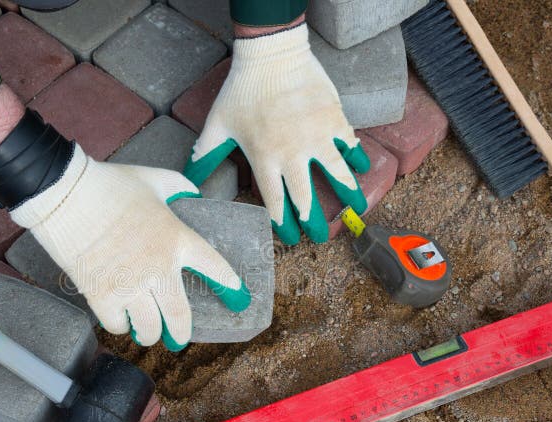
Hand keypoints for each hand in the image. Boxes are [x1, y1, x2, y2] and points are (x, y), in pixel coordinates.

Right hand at [9, 145, 250, 350]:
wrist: (66, 194)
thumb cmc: (110, 184)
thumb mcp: (155, 179)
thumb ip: (178, 188)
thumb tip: (191, 194)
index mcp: (177, 239)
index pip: (214, 267)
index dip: (229, 286)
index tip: (238, 298)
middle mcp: (159, 269)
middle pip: (180, 317)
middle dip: (182, 333)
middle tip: (180, 339)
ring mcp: (130, 285)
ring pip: (149, 328)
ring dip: (151, 334)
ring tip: (148, 334)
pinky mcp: (101, 295)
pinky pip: (118, 325)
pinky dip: (121, 326)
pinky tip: (121, 321)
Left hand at [184, 23, 369, 244]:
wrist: (271, 54)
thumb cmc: (242, 90)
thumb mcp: (217, 125)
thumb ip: (206, 155)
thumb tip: (189, 178)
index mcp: (264, 159)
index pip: (274, 201)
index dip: (282, 223)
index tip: (289, 236)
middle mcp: (293, 154)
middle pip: (306, 197)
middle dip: (313, 222)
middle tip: (321, 237)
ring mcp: (317, 137)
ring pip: (336, 173)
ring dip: (347, 194)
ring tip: (355, 209)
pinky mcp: (333, 119)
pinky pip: (349, 143)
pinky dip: (356, 157)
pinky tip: (362, 168)